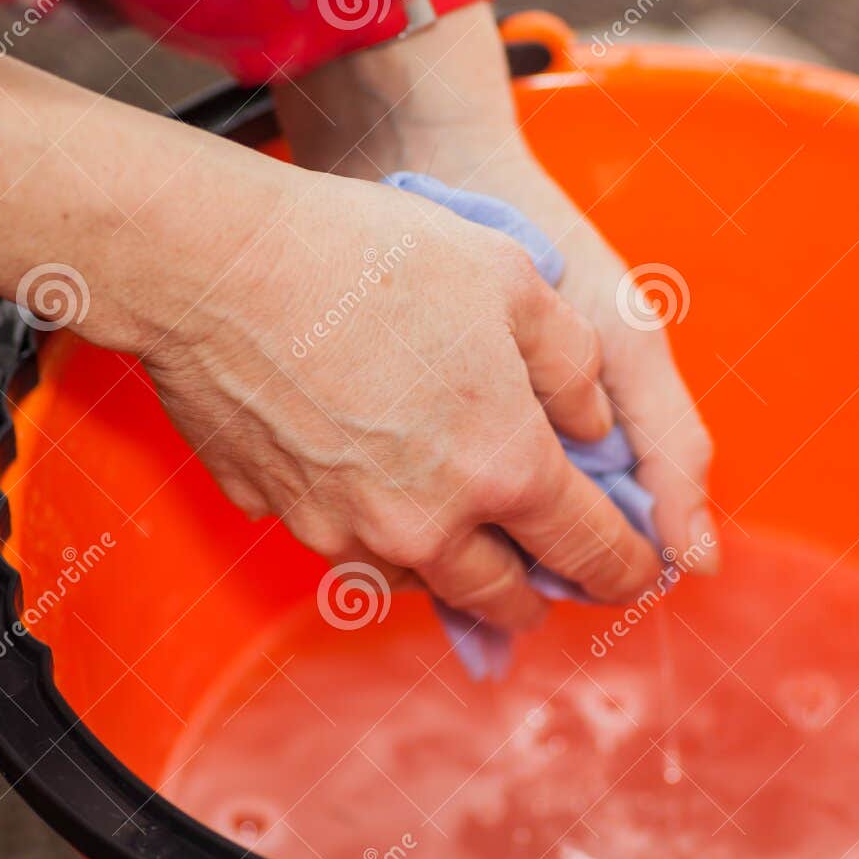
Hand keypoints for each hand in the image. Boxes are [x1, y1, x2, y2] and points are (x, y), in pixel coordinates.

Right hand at [273, 8, 719, 572]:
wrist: (218, 266)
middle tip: (551, 572)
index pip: (591, 551)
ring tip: (466, 532)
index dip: (630, 569)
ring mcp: (347, 530)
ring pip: (424, 582)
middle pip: (505, 599)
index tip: (641, 572)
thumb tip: (592, 427)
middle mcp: (429, 522)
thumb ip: (574, 367)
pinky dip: (381, 538)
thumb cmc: (369, 259)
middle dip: (540, 593)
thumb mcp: (515, 281)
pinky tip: (382, 491)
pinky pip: (349, 548)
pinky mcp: (283, 517)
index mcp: (505, 467)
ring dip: (456, 568)